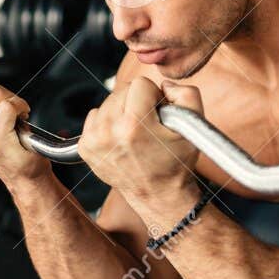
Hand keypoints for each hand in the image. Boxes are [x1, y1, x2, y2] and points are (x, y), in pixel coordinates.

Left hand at [78, 77, 203, 221]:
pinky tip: (122, 138)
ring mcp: (93, 140)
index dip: (154, 96)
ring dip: (122, 111)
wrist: (157, 195)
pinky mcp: (85, 147)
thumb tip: (163, 85)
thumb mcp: (194, 126)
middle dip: (136, 102)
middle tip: (148, 125)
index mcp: (134, 125)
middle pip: (121, 90)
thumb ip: (186, 93)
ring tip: (135, 133)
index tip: (158, 115)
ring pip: (107, 102)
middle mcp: (109, 131)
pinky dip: (108, 122)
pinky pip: (95, 116)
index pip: (139, 84)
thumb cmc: (176, 162)